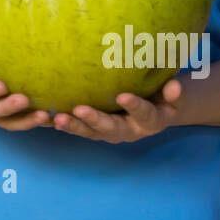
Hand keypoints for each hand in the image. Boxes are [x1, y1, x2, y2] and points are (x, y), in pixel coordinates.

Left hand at [53, 78, 184, 142]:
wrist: (156, 108)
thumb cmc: (163, 94)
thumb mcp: (174, 94)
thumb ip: (175, 92)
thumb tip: (175, 86)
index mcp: (151, 121)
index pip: (144, 114)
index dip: (134, 106)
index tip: (123, 96)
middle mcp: (128, 130)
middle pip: (111, 129)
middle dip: (95, 121)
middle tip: (80, 110)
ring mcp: (109, 132)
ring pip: (90, 133)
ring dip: (73, 126)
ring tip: (56, 119)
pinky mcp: (94, 130)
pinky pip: (77, 129)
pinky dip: (60, 125)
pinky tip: (44, 118)